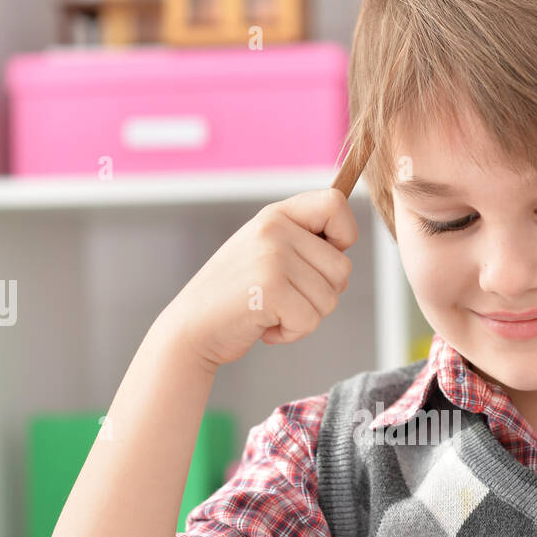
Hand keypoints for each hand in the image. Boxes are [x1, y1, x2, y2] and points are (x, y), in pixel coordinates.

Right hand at [163, 188, 357, 371]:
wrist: (191, 327)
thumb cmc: (235, 296)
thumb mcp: (266, 253)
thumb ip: (301, 244)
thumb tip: (345, 247)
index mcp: (276, 215)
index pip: (335, 203)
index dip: (344, 236)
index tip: (323, 259)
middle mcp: (274, 229)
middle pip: (342, 267)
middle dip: (322, 295)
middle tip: (287, 300)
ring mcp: (272, 257)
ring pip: (330, 298)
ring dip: (305, 317)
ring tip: (272, 311)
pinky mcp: (271, 289)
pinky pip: (310, 320)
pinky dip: (292, 333)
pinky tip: (266, 327)